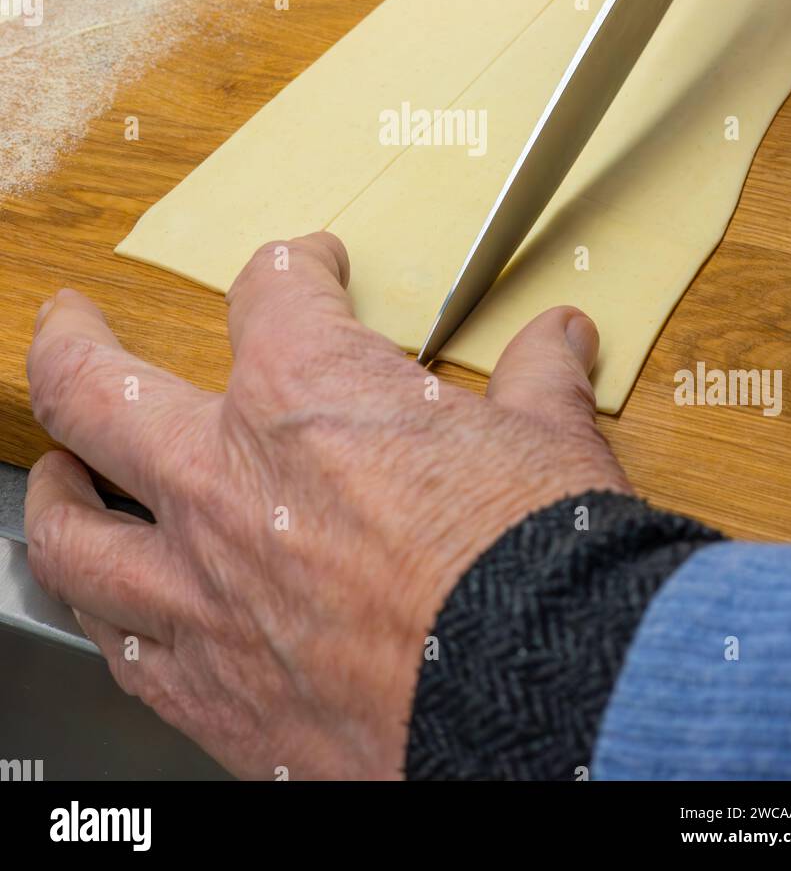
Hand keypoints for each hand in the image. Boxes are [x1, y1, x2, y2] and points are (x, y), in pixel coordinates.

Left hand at [25, 233, 629, 779]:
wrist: (540, 702)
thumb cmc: (538, 561)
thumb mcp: (549, 444)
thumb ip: (536, 383)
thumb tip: (557, 342)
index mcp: (307, 391)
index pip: (271, 291)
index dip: (295, 266)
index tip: (309, 268)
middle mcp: (225, 479)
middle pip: (93, 388)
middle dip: (74, 342)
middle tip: (73, 323)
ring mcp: (200, 588)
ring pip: (72, 531)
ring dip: (57, 493)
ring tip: (62, 477)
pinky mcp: (209, 691)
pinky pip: (122, 647)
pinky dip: (112, 617)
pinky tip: (121, 610)